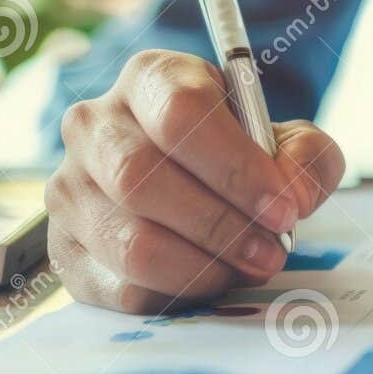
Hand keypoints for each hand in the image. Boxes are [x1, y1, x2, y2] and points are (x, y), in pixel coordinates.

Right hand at [47, 49, 345, 313]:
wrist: (193, 190)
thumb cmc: (239, 159)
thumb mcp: (287, 143)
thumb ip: (306, 156)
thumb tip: (292, 195)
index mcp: (150, 79)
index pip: (180, 113)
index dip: (236, 167)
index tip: (285, 207)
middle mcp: (94, 125)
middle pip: (142, 178)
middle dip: (220, 225)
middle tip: (272, 251)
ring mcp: (69, 189)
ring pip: (130, 241)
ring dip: (203, 266)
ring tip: (249, 267)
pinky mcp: (66, 250)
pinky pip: (121, 287)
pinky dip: (178, 294)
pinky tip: (210, 281)